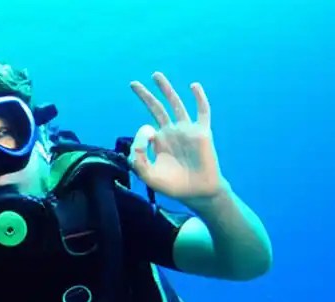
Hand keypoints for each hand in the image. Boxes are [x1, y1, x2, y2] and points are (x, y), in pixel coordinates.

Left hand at [128, 72, 226, 205]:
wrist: (197, 192)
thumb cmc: (173, 186)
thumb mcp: (148, 175)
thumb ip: (138, 160)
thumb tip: (144, 135)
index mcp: (159, 142)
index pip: (144, 129)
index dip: (140, 136)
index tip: (144, 149)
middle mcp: (172, 132)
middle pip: (157, 108)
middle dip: (145, 96)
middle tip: (132, 84)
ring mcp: (187, 130)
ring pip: (175, 104)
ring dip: (166, 89)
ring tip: (155, 75)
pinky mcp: (202, 132)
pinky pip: (202, 111)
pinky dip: (199, 98)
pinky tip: (193, 86)